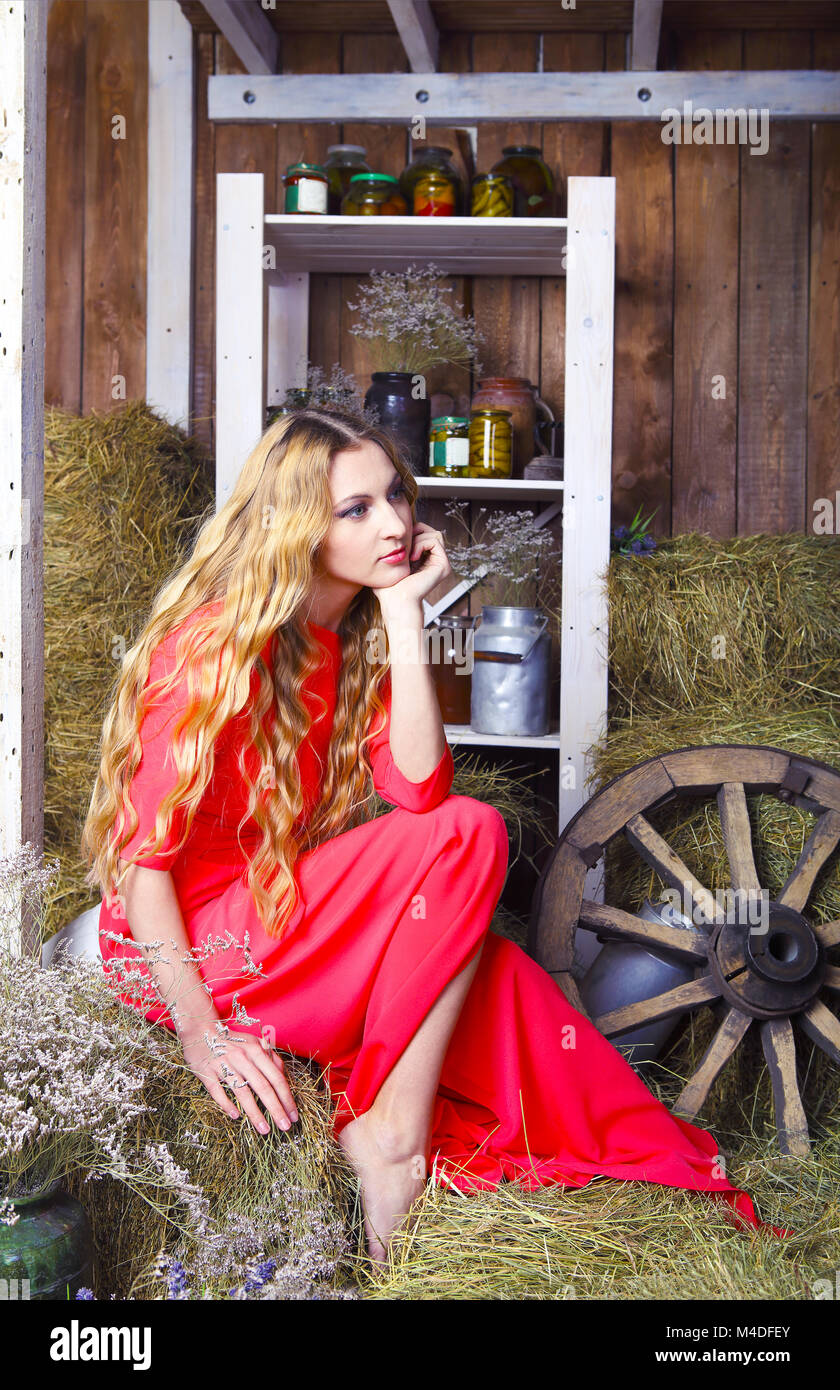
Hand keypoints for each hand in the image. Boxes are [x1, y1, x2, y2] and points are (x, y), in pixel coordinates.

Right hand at [180, 1024, 298, 1134]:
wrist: (200, 1028)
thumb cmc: (232, 1039)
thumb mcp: (254, 1042)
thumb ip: (270, 1057)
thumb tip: (283, 1075)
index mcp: (256, 1050)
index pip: (276, 1077)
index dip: (287, 1098)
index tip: (293, 1116)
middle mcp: (242, 1057)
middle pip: (263, 1087)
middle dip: (276, 1109)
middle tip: (285, 1127)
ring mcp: (224, 1064)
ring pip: (242, 1092)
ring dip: (255, 1113)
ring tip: (265, 1129)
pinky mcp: (206, 1071)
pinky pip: (217, 1090)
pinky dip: (226, 1104)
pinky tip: (235, 1116)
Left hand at [373, 522, 451, 616]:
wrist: (396, 600)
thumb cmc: (389, 587)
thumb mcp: (390, 564)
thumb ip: (394, 550)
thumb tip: (388, 536)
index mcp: (425, 560)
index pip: (424, 533)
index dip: (412, 531)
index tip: (400, 542)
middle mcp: (435, 561)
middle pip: (431, 531)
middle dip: (416, 532)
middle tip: (405, 546)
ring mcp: (441, 563)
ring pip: (434, 534)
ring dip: (418, 539)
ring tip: (409, 555)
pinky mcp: (443, 565)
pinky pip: (435, 541)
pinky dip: (421, 544)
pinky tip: (413, 557)